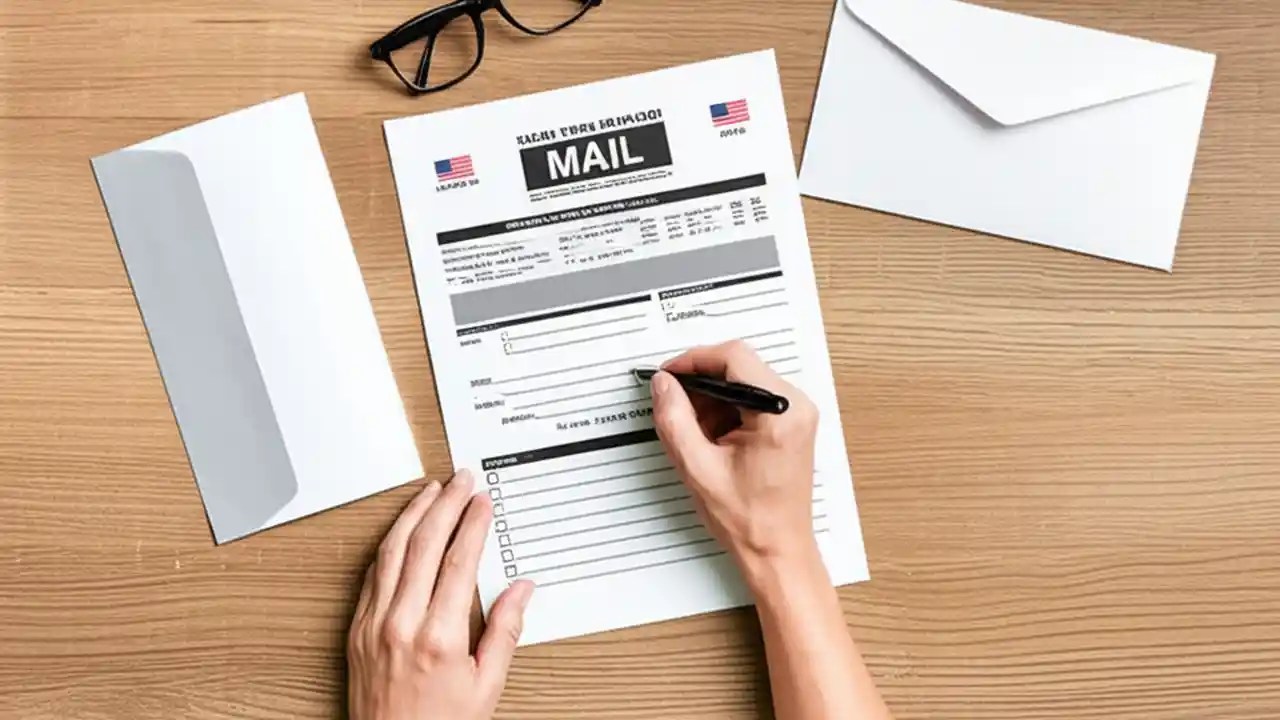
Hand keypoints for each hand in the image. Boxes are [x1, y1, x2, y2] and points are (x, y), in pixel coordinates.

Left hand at [347, 470, 534, 719]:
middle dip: (445, 505)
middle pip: (424, 545)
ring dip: (412, 515)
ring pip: (391, 552)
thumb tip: (521, 590)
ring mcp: (373, 625)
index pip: (459, 561)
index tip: (482, 503)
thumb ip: (505, 631)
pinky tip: (402, 531)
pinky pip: (372, 575)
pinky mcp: (356, 631)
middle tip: (460, 481)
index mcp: (439, 637)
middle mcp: (401, 625)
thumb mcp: (487, 686)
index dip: (472, 525)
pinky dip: (389, 545)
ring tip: (430, 492)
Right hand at [650, 340, 820, 582]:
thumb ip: (675, 419)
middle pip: (739, 366)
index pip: (734, 357)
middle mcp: (796, 407)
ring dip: (713, 400)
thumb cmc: (748, 520)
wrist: (776, 549)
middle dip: (701, 384)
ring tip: (697, 435)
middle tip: (675, 408)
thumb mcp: (697, 468)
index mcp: (780, 413)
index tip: (669, 375)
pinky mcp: (791, 423)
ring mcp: (797, 414)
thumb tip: (664, 384)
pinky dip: (726, 411)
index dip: (694, 360)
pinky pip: (752, 398)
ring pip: (743, 381)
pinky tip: (713, 440)